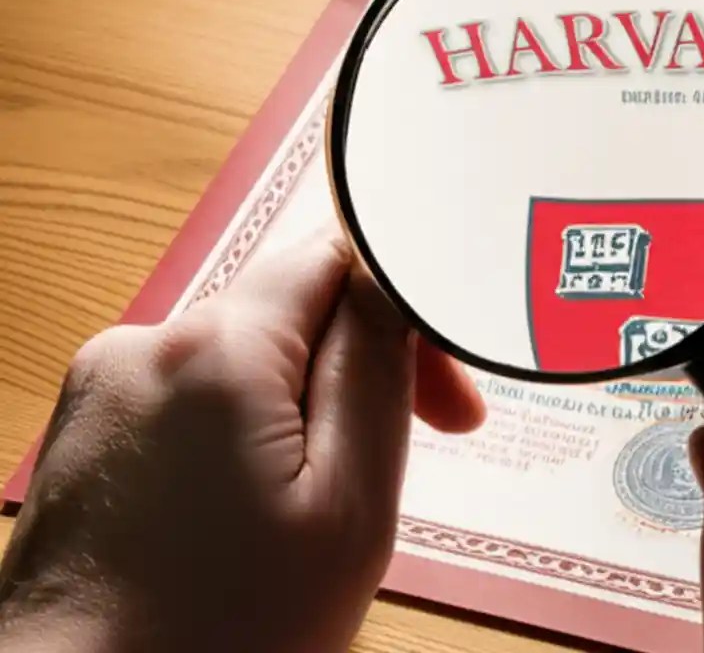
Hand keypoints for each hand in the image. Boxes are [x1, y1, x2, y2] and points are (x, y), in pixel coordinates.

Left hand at [0, 226, 483, 652]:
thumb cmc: (221, 636)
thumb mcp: (348, 504)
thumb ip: (376, 371)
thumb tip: (390, 282)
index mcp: (216, 349)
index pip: (340, 260)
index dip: (409, 318)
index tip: (446, 407)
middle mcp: (143, 345)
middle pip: (291, 311)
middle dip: (357, 375)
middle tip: (392, 469)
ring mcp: (102, 389)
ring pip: (246, 361)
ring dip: (301, 414)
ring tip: (313, 512)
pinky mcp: (86, 434)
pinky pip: (194, 400)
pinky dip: (243, 438)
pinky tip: (251, 516)